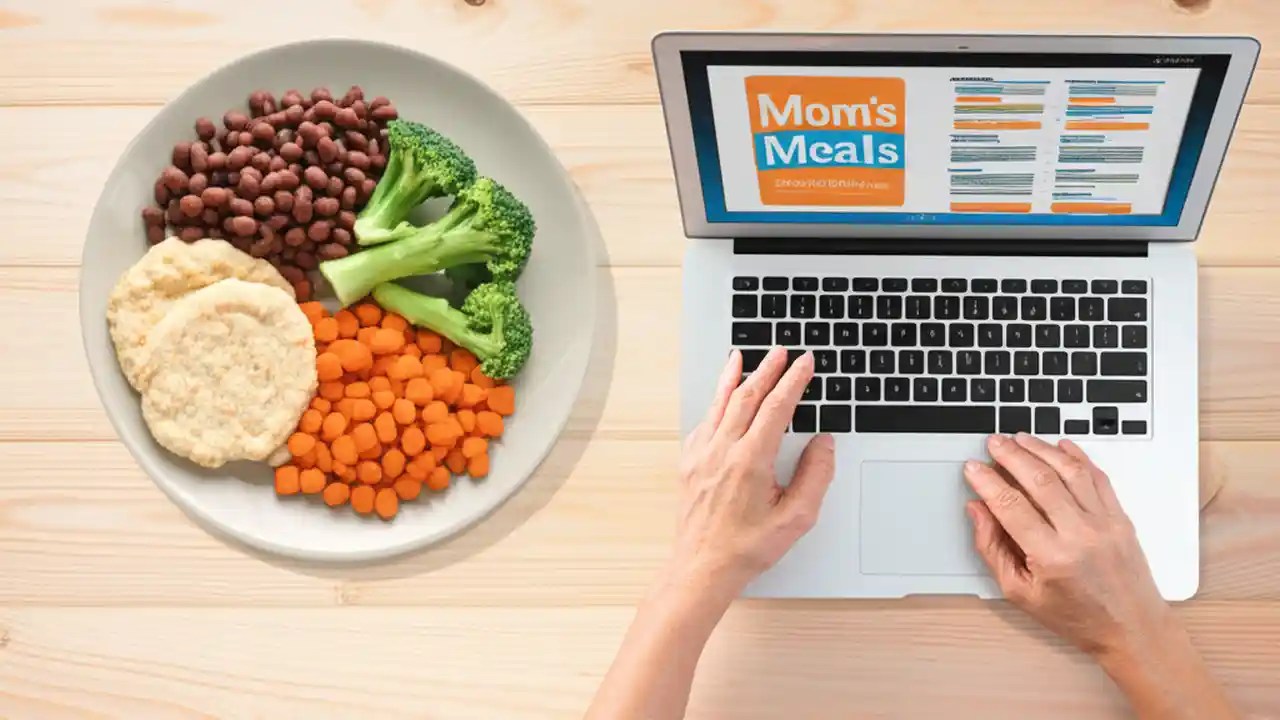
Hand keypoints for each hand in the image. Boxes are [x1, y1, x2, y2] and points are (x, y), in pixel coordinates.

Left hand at [669, 347, 835, 601]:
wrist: (701, 568)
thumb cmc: (746, 548)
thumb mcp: (796, 518)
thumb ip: (815, 476)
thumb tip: (823, 444)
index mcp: (750, 460)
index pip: (776, 407)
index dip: (793, 381)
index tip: (805, 363)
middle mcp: (722, 450)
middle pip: (746, 396)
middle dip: (766, 369)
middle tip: (780, 351)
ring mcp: (701, 455)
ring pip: (719, 404)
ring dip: (734, 377)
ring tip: (741, 356)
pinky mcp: (688, 463)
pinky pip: (704, 422)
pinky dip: (716, 403)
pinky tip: (721, 399)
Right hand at [963, 433, 1170, 659]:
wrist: (1132, 629)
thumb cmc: (1077, 617)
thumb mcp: (1021, 593)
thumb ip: (993, 549)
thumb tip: (978, 511)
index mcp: (1052, 557)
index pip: (1011, 506)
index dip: (987, 482)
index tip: (973, 468)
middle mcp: (1081, 534)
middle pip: (1040, 480)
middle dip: (1012, 455)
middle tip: (994, 443)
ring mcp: (1105, 523)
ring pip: (1070, 471)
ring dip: (1042, 449)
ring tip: (1020, 438)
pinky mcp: (1121, 517)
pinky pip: (1098, 477)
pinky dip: (1078, 457)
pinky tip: (1060, 445)